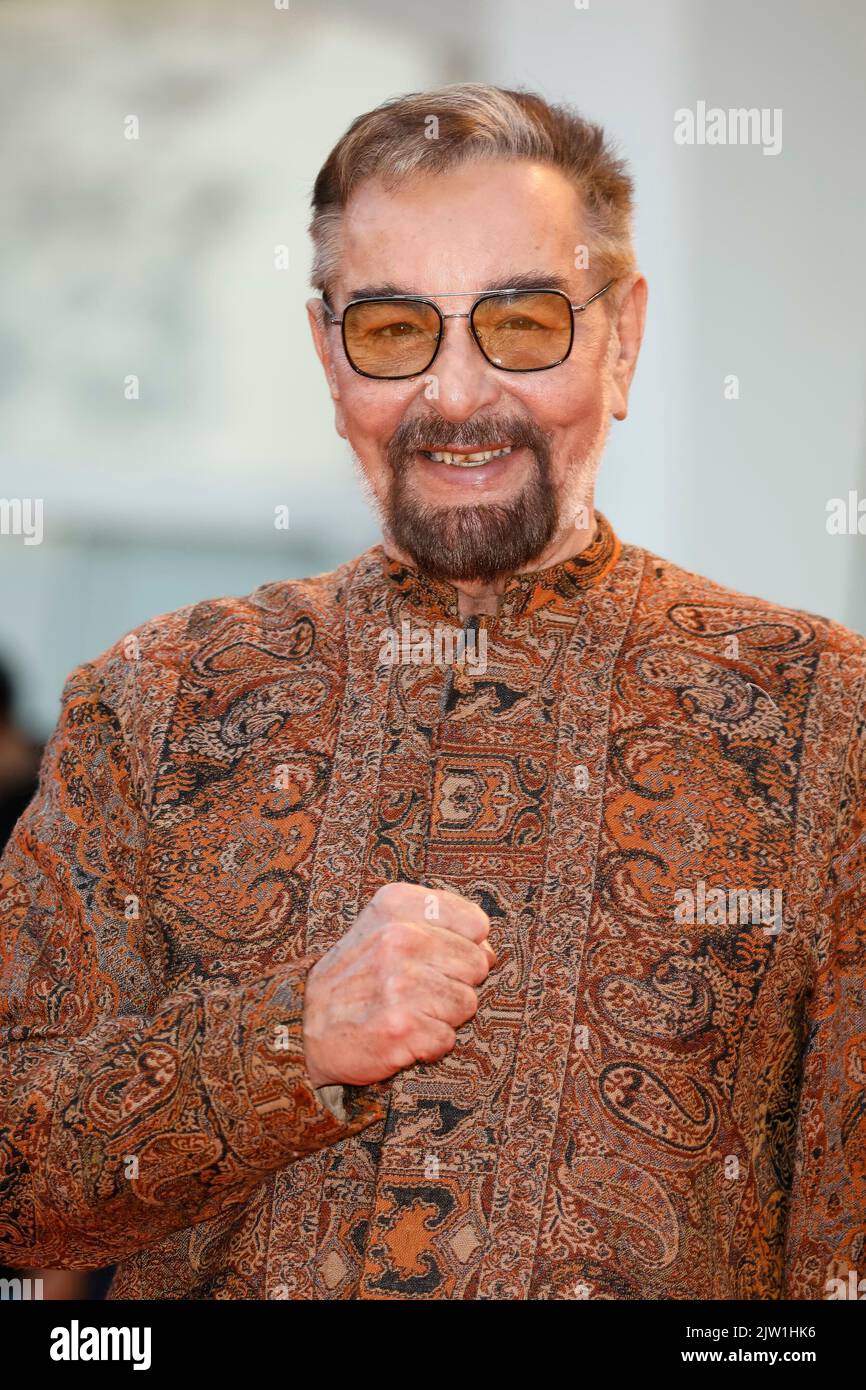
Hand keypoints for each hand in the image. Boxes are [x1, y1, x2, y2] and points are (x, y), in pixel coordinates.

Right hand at [302, 882, 494, 1087]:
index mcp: (397, 905)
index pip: (476, 925)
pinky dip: (429, 1044)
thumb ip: (439, 921)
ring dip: (443, 1016)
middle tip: (418, 990)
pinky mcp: (401, 1027)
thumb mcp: (384, 924)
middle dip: (456, 983)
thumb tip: (491, 949)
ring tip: (408, 1011)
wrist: (304, 1026)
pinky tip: (402, 1034)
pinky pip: (448, 1038)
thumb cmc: (356, 975)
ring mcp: (400, 983)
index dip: (463, 947)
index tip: (435, 957)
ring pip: (467, 1004)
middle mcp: (398, 938)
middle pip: (478, 965)